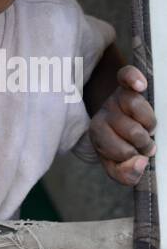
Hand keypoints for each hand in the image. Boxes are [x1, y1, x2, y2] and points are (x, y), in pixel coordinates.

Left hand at [87, 65, 155, 186]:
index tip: (135, 155)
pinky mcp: (125, 84)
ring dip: (150, 122)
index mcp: (98, 135)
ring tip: (148, 128)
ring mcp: (116, 98)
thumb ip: (125, 174)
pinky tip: (140, 85)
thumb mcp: (116, 166)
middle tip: (144, 143)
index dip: (134, 157)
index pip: (121, 152)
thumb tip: (140, 163)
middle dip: (144, 142)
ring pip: (138, 108)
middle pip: (134, 131)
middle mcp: (105, 114)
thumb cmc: (118, 145)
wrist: (116, 120)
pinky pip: (126, 75)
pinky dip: (133, 78)